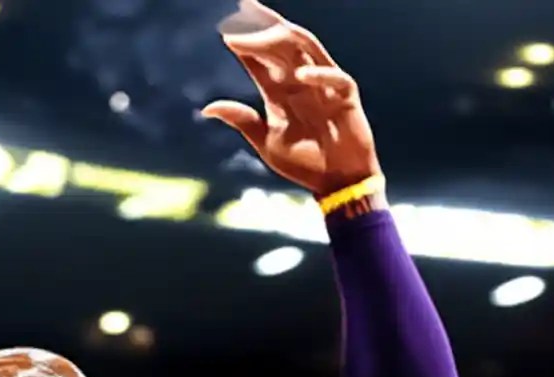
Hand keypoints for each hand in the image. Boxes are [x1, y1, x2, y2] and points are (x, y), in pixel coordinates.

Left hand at [202, 0, 380, 196]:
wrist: (335, 183)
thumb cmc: (304, 163)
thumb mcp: (266, 142)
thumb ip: (242, 121)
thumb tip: (208, 108)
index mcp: (279, 92)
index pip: (260, 59)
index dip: (245, 43)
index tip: (226, 31)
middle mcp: (300, 82)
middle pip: (281, 46)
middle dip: (263, 29)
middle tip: (244, 12)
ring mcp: (324, 87)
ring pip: (306, 52)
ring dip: (287, 39)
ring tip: (268, 30)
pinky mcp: (346, 99)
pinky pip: (335, 79)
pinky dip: (319, 75)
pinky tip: (300, 74)